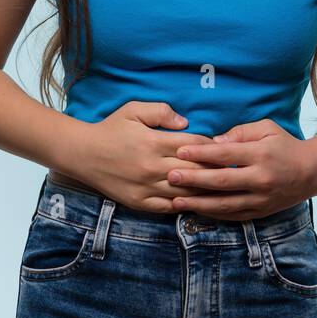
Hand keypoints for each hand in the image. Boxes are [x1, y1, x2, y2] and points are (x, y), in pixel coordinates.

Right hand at [75, 101, 220, 212]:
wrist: (82, 153)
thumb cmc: (111, 128)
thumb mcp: (134, 110)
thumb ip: (162, 112)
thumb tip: (186, 123)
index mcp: (154, 142)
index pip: (194, 146)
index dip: (212, 146)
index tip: (224, 147)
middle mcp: (152, 167)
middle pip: (194, 171)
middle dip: (216, 169)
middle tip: (233, 169)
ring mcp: (146, 187)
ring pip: (185, 192)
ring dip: (205, 190)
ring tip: (224, 188)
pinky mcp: (139, 202)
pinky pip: (168, 207)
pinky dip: (185, 205)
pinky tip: (199, 202)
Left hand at [167, 118, 316, 220]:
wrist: (312, 172)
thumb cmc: (285, 145)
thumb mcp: (267, 128)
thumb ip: (241, 132)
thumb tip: (214, 142)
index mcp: (261, 154)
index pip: (226, 154)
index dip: (201, 153)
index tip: (180, 151)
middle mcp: (261, 178)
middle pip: (221, 181)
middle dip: (193, 179)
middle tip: (170, 176)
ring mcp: (261, 198)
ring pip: (225, 204)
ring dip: (198, 203)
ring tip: (176, 200)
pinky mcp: (261, 211)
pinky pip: (233, 215)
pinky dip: (214, 214)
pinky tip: (197, 210)